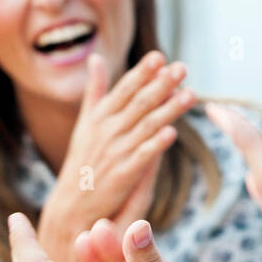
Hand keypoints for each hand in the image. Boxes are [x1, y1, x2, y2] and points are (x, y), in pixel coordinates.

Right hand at [38, 51, 195, 261]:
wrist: (70, 206)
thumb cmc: (82, 161)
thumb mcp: (85, 122)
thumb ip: (94, 91)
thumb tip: (96, 58)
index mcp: (98, 117)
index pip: (124, 89)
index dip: (142, 73)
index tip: (160, 56)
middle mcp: (106, 131)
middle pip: (138, 103)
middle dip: (161, 85)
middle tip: (182, 67)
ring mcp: (114, 153)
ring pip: (146, 126)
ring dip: (168, 109)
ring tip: (190, 94)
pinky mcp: (122, 176)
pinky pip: (142, 156)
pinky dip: (156, 144)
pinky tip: (172, 132)